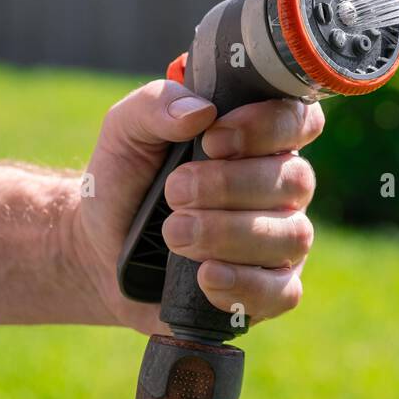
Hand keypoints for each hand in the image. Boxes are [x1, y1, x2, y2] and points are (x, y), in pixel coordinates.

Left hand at [63, 80, 323, 333]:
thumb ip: (156, 106)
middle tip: (174, 192)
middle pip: (296, 180)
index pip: (300, 121)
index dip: (268, 128)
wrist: (98, 252)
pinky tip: (205, 277)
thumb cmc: (125, 183)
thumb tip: (200, 112)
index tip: (214, 140)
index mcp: (261, 141)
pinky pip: (283, 292)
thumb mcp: (125, 132)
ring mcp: (282, 242)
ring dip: (230, 234)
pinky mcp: (270, 291)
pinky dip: (245, 285)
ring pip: (292, 236)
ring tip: (175, 234)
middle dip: (230, 186)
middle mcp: (282, 189)